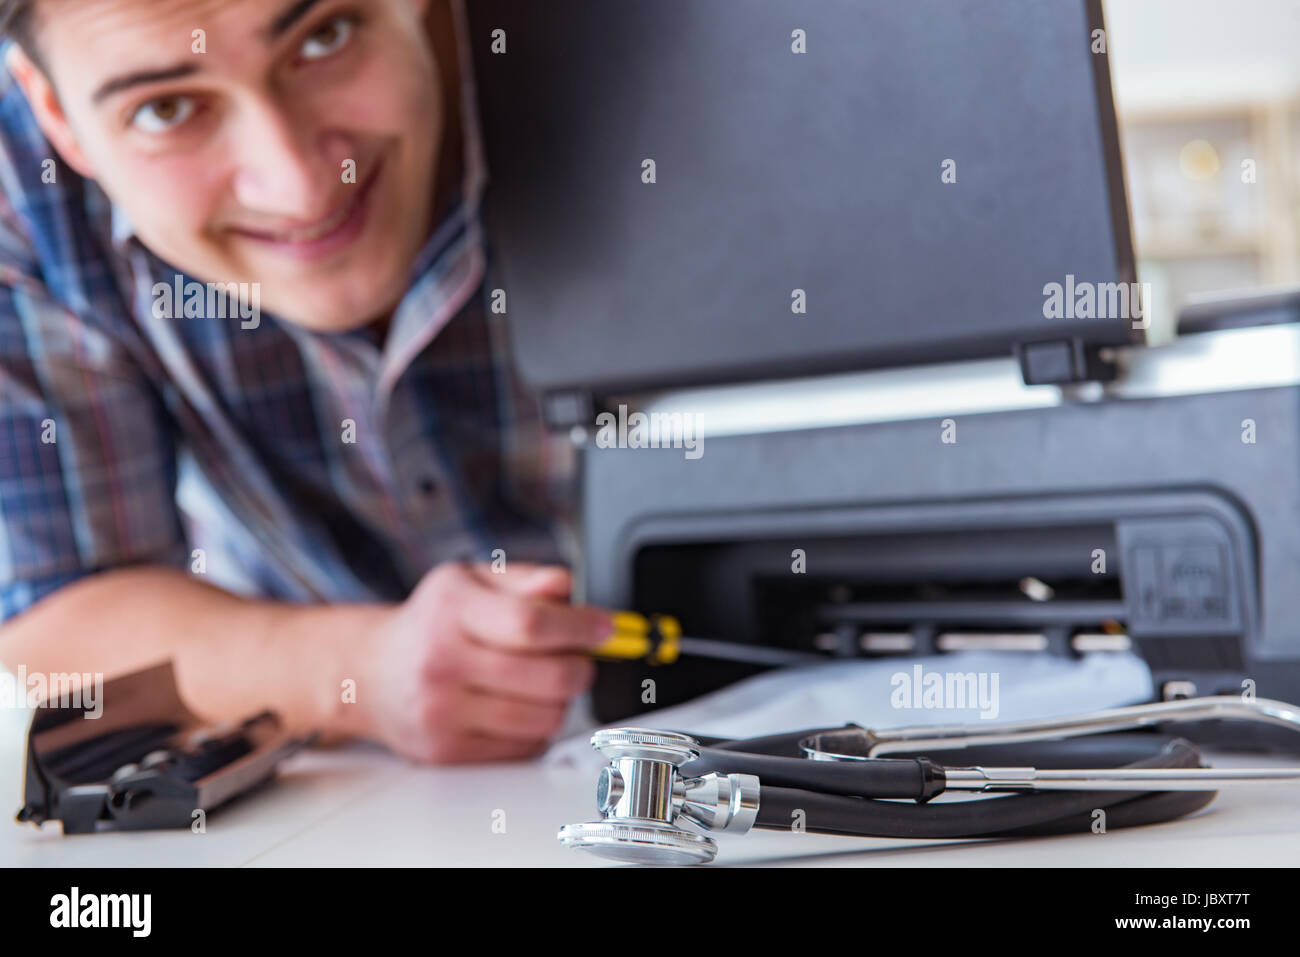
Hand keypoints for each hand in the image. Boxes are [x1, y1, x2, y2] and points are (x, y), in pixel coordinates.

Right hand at [348, 561, 611, 763]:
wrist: (371, 673)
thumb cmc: (431, 623)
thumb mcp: (472, 581)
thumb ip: (525, 579)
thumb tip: (566, 586)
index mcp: (450, 610)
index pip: (532, 624)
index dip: (581, 627)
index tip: (604, 627)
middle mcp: (440, 663)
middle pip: (548, 678)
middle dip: (581, 667)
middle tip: (580, 657)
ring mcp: (441, 713)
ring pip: (545, 718)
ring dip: (562, 700)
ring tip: (546, 681)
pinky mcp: (446, 752)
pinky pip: (525, 747)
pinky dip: (538, 727)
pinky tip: (521, 705)